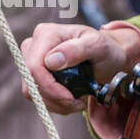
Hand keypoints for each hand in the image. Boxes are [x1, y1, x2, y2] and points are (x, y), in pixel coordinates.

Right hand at [19, 22, 139, 114]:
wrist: (107, 58)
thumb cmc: (104, 49)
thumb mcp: (98, 46)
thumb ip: (76, 50)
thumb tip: (51, 61)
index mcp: (46, 34)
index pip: (34, 67)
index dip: (49, 87)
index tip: (71, 98)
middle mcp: (34, 46)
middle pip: (31, 81)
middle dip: (54, 98)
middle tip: (78, 103)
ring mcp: (32, 61)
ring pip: (32, 92)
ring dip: (55, 104)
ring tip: (78, 102)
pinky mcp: (36, 75)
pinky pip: (38, 96)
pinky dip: (55, 104)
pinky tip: (72, 101)